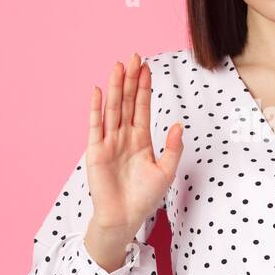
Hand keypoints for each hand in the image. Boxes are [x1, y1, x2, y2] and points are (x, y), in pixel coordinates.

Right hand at [85, 53, 182, 235]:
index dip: (145, 87)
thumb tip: (178, 124)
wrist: (124, 218)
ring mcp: (109, 142)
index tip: (147, 67)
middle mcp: (124, 136)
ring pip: (113, 108)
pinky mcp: (96, 151)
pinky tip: (99, 90)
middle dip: (131, 80)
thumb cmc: (144, 198)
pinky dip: (97, 108)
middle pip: (127, 102)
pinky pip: (96, 125)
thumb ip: (173, 148)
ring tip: (119, 66)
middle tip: (134, 56)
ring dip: (115, 87)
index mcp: (141, 140)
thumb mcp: (166, 171)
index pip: (142, 107)